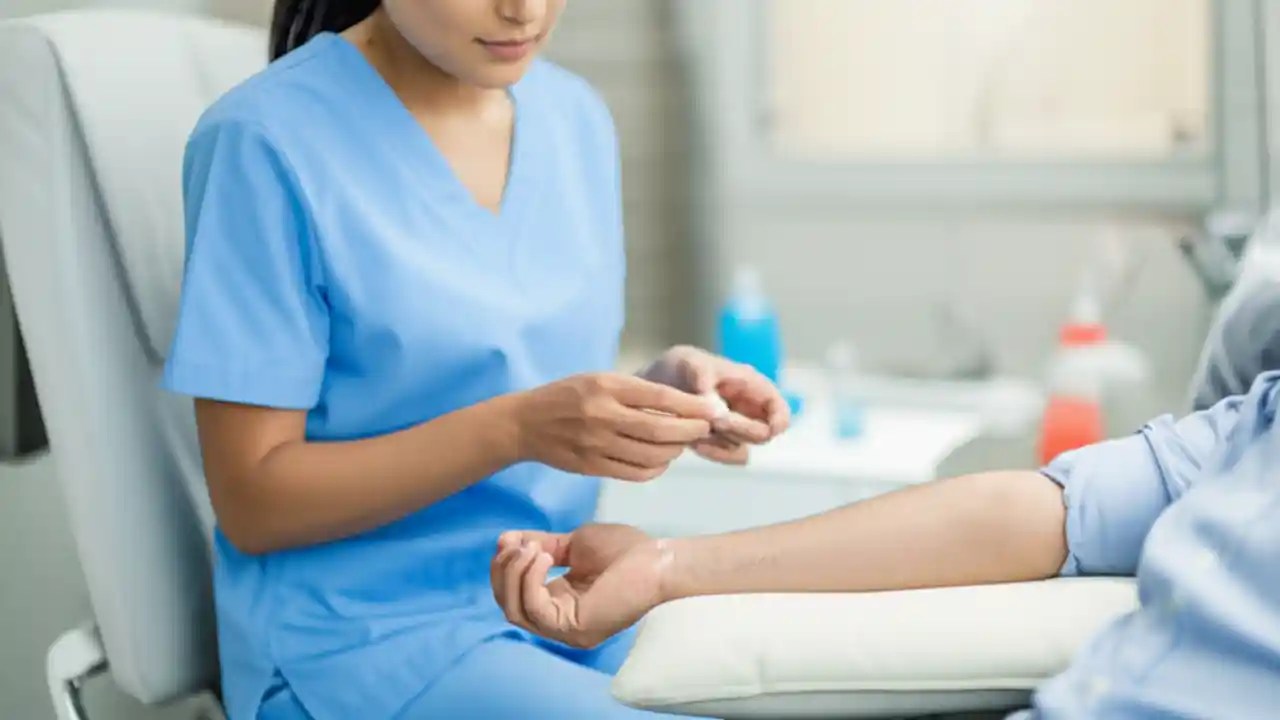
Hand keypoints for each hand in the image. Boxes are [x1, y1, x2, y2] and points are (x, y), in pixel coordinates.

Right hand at [491, 524, 667, 647]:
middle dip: (504, 571)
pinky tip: (544, 557)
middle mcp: (559, 624)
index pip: (514, 596)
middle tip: (514, 543)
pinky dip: (531, 580)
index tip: (508, 539)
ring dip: (515, 574)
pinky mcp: (574, 628)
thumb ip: (539, 546)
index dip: (505, 568)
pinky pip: (534, 609)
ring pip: (516, 610)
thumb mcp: (572, 544)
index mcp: (559, 605)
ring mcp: (566, 630)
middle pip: (509, 606)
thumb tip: (504, 539)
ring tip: (531, 549)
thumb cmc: (625, 551)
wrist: (657, 559)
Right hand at [514, 373, 715, 481]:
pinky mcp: (592, 467)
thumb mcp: (599, 380)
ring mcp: (597, 445)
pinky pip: (635, 473)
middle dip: (691, 431)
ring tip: (681, 443)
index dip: (692, 406)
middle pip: (660, 430)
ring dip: (675, 451)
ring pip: (651, 456)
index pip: (660, 398)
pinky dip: (655, 469)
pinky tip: (660, 460)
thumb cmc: (567, 395)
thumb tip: (681, 404)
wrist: (525, 423)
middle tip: (706, 428)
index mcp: (607, 387)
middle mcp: (603, 416)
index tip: (714, 409)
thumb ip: (635, 391)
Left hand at [640, 346, 790, 462]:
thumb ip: (703, 381)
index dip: (780, 420)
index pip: (779, 407)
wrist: (649, 389)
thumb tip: (719, 412)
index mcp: (749, 384)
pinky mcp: (718, 444)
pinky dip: (714, 452)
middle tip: (716, 421)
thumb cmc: (676, 368)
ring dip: (723, 442)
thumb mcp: (687, 363)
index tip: (768, 428)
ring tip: (698, 430)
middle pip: (763, 434)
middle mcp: (746, 409)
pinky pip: (727, 456)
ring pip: (743, 448)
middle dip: (741, 429)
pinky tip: (693, 442)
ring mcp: (733, 429)